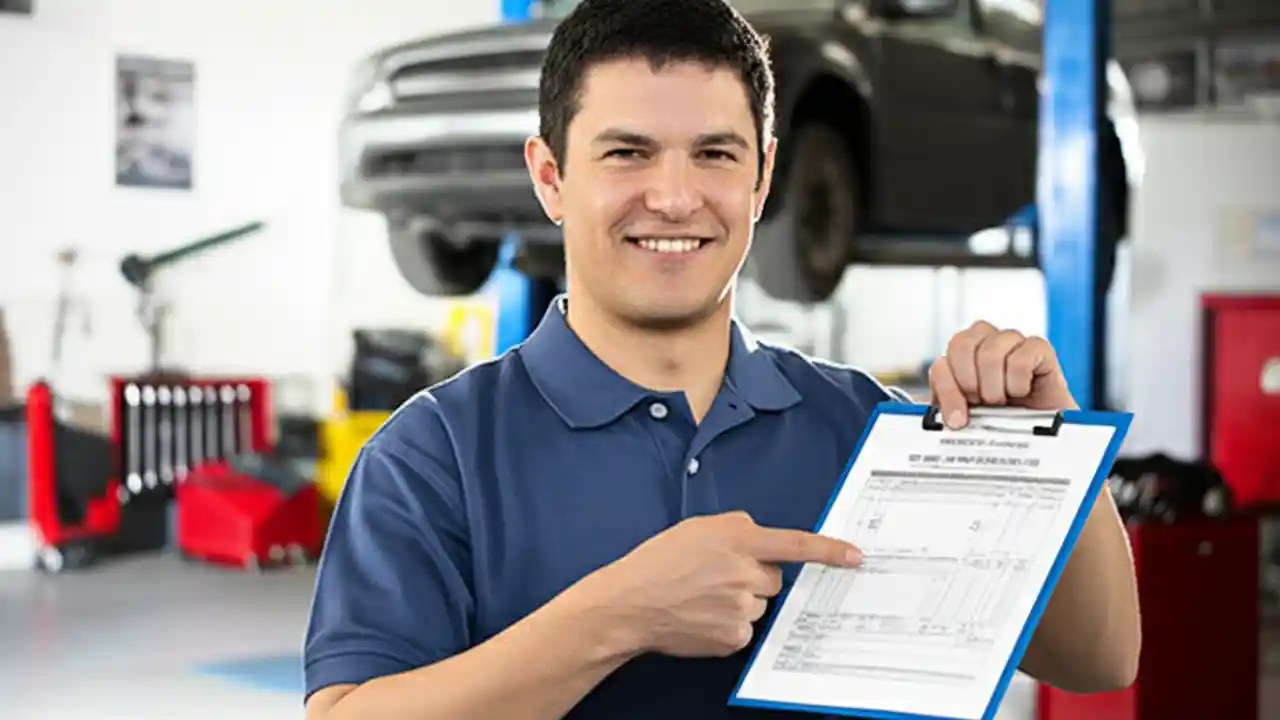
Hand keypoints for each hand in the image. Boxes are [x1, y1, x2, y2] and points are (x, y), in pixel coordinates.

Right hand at [587, 511, 860, 658]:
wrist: (630, 603)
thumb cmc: (660, 562)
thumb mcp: (699, 528)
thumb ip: (738, 529)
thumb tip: (762, 544)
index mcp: (739, 539)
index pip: (796, 545)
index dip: (830, 551)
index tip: (856, 556)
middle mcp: (745, 572)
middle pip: (774, 578)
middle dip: (754, 576)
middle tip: (718, 576)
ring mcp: (741, 608)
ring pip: (758, 604)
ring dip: (740, 600)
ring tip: (702, 596)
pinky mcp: (733, 637)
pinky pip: (745, 629)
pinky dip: (728, 624)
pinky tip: (702, 616)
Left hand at [929, 320, 1077, 428]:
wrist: (1042, 430)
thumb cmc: (1005, 418)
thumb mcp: (969, 415)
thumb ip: (951, 406)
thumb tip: (951, 415)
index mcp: (960, 355)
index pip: (941, 362)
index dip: (949, 391)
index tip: (958, 418)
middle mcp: (984, 341)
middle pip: (961, 345)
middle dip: (970, 384)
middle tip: (983, 403)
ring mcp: (1011, 341)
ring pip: (990, 353)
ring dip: (995, 387)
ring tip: (1004, 399)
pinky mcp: (1038, 348)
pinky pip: (1019, 359)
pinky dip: (1018, 383)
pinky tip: (1022, 391)